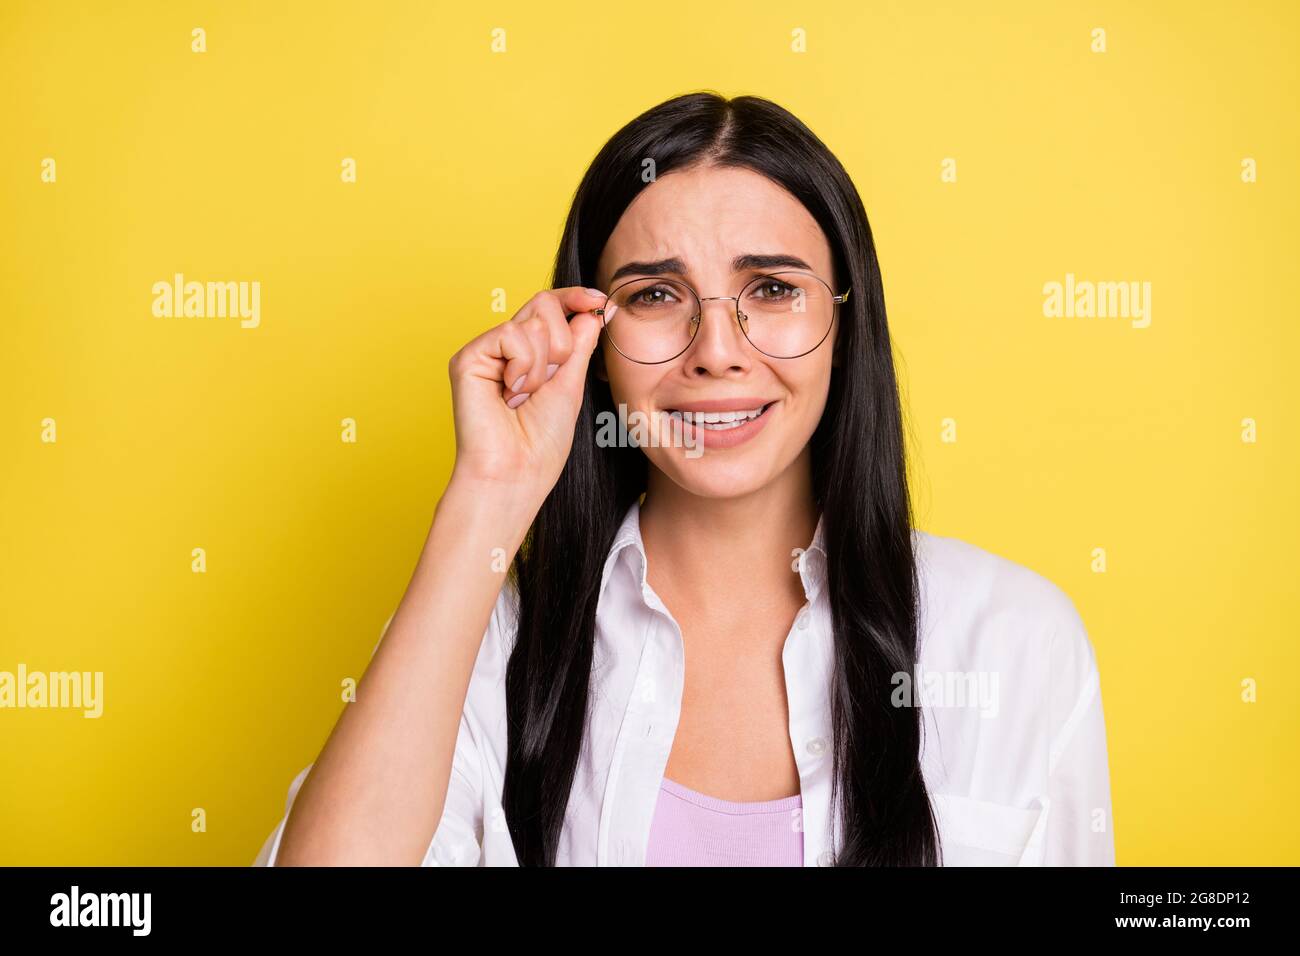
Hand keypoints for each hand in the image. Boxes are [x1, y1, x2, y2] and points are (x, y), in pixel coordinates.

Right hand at [446, 286, 605, 501]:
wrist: (518, 472)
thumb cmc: (541, 442)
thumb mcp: (572, 383)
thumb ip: (580, 342)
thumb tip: (594, 308)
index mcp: (529, 354)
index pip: (551, 308)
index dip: (575, 298)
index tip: (600, 300)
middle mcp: (505, 348)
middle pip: (544, 304)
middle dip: (563, 344)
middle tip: (551, 382)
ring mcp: (486, 352)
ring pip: (532, 322)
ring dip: (544, 365)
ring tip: (526, 397)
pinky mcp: (468, 357)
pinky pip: (511, 334)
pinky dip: (524, 366)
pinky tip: (511, 393)